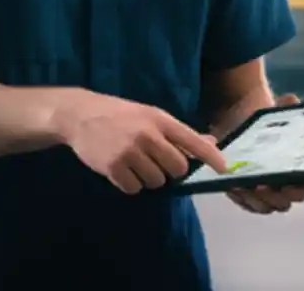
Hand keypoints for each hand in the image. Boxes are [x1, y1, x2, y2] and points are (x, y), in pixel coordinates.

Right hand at [57, 89, 226, 194]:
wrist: (80, 115)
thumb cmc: (120, 115)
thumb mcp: (150, 116)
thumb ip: (177, 133)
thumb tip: (210, 142)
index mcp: (160, 120)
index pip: (193, 140)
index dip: (211, 157)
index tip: (224, 169)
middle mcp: (148, 135)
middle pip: (178, 169)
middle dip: (170, 171)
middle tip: (155, 162)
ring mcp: (130, 151)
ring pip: (157, 182)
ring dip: (149, 178)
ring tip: (134, 163)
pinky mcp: (113, 167)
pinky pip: (135, 189)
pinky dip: (130, 184)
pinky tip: (121, 170)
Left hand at [225, 93, 303, 214]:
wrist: (242, 120)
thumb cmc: (266, 120)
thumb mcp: (276, 112)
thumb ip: (287, 107)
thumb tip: (291, 100)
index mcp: (299, 172)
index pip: (302, 190)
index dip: (295, 190)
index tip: (285, 183)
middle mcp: (284, 187)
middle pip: (282, 204)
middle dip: (272, 197)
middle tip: (260, 184)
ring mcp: (265, 194)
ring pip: (262, 206)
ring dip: (252, 199)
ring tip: (241, 184)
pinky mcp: (247, 194)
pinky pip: (245, 203)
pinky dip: (239, 197)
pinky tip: (231, 185)